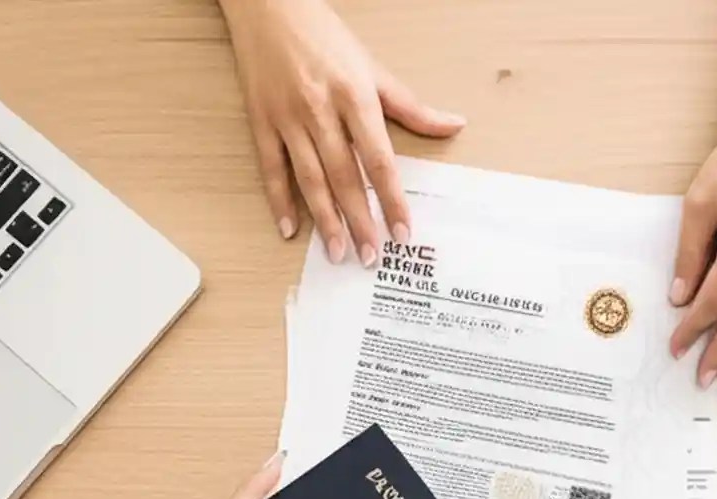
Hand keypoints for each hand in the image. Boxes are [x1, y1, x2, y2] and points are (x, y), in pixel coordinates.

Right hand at [220, 0, 464, 266]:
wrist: (271, 8)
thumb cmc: (326, 38)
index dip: (392, 199)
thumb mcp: (374, 68)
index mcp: (355, 97)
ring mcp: (288, 118)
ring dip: (325, 219)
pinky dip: (278, 201)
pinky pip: (272, 169)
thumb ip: (412, 106)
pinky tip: (289, 229)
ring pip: (309, 179)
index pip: (379, 160)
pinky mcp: (262, 122)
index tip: (403, 233)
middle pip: (345, 176)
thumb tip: (454, 125)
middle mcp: (321, 110)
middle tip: (371, 256)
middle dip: (360, 220)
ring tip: (337, 252)